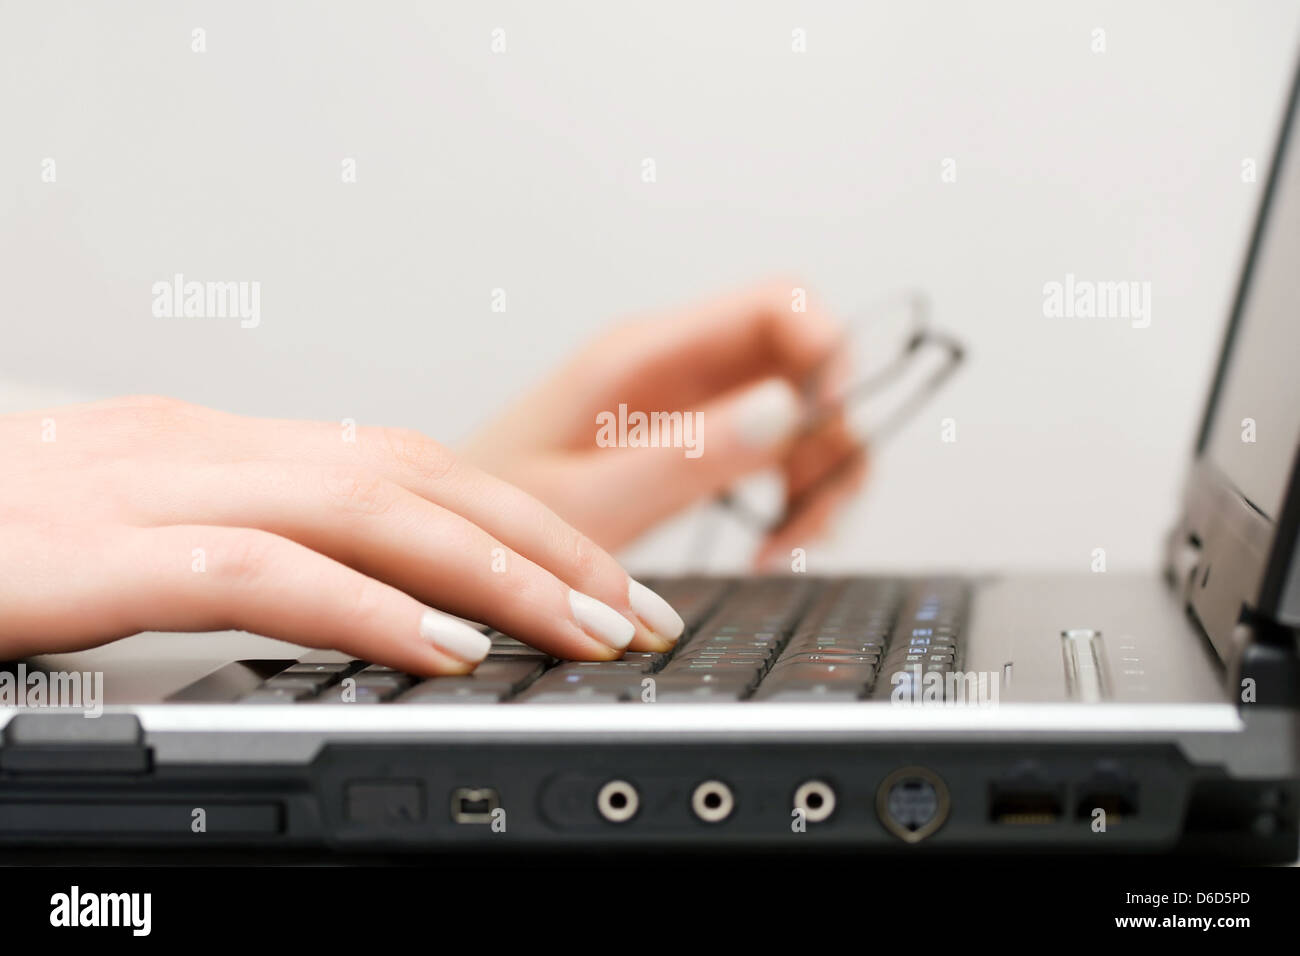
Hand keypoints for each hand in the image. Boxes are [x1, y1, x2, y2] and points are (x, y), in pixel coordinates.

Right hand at [0, 396, 685, 671]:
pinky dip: (367, 608)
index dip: (521, 519)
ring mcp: (142, 487)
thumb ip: (241, 540)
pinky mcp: (86, 552)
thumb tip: (359, 589)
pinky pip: (259, 573)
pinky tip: (444, 649)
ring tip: (587, 633)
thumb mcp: (134, 527)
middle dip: (546, 544)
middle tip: (635, 611)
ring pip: (369, 508)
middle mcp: (197, 445)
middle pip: (420, 474)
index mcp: (216, 444)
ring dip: (495, 573)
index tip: (601, 580)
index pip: (411, 462)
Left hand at [463, 281, 868, 567]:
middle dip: (827, 431)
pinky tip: (765, 544)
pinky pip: (767, 449)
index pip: (778, 305)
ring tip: (783, 544)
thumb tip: (790, 409)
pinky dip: (787, 494)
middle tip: (805, 514)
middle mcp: (670, 368)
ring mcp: (680, 405)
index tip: (827, 430)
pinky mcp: (683, 444)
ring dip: (814, 473)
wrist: (443, 556)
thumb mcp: (591, 504)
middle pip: (801, 361)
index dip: (827, 353)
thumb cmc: (490, 530)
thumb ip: (688, 456)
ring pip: (795, 410)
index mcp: (642, 357)